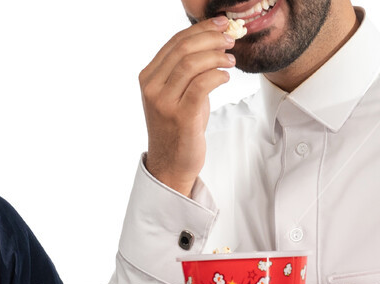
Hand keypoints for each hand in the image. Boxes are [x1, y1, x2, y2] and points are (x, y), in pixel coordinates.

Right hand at [139, 16, 236, 195]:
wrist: (171, 163)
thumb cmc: (178, 126)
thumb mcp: (175, 93)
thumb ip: (185, 69)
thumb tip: (212, 39)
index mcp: (148, 77)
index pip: (175, 42)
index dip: (201, 29)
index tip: (222, 24)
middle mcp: (152, 87)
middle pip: (183, 49)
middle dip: (211, 38)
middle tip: (231, 38)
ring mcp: (164, 102)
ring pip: (192, 64)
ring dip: (217, 56)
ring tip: (231, 60)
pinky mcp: (180, 116)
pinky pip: (201, 85)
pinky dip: (217, 75)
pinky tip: (225, 77)